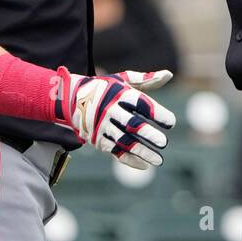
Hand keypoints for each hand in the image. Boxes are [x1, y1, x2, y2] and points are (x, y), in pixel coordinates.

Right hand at [52, 67, 174, 169]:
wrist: (71, 98)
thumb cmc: (105, 88)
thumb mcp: (122, 79)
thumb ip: (146, 79)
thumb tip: (168, 75)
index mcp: (119, 94)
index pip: (140, 104)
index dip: (156, 113)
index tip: (171, 122)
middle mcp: (110, 110)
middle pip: (131, 124)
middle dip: (147, 134)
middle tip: (163, 143)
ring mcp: (102, 127)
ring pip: (124, 141)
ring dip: (141, 151)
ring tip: (158, 160)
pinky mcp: (97, 139)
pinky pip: (115, 151)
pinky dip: (129, 159)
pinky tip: (144, 165)